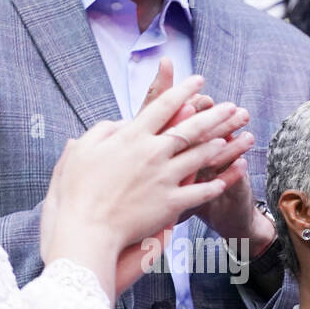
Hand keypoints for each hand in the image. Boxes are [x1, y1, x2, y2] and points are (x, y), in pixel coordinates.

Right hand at [39, 75, 244, 300]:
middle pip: (191, 129)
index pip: (162, 107)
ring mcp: (165, 179)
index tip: (198, 81)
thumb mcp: (82, 150)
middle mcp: (152, 154)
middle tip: (231, 106)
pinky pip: (201, 192)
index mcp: (131, 137)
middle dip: (214, 115)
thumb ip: (103, 131)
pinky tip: (227, 177)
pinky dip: (216, 183)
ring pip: (200, 157)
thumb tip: (121, 123)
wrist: (86, 227)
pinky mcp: (172, 203)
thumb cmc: (78, 189)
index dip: (182, 91)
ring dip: (218, 145)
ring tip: (231, 136)